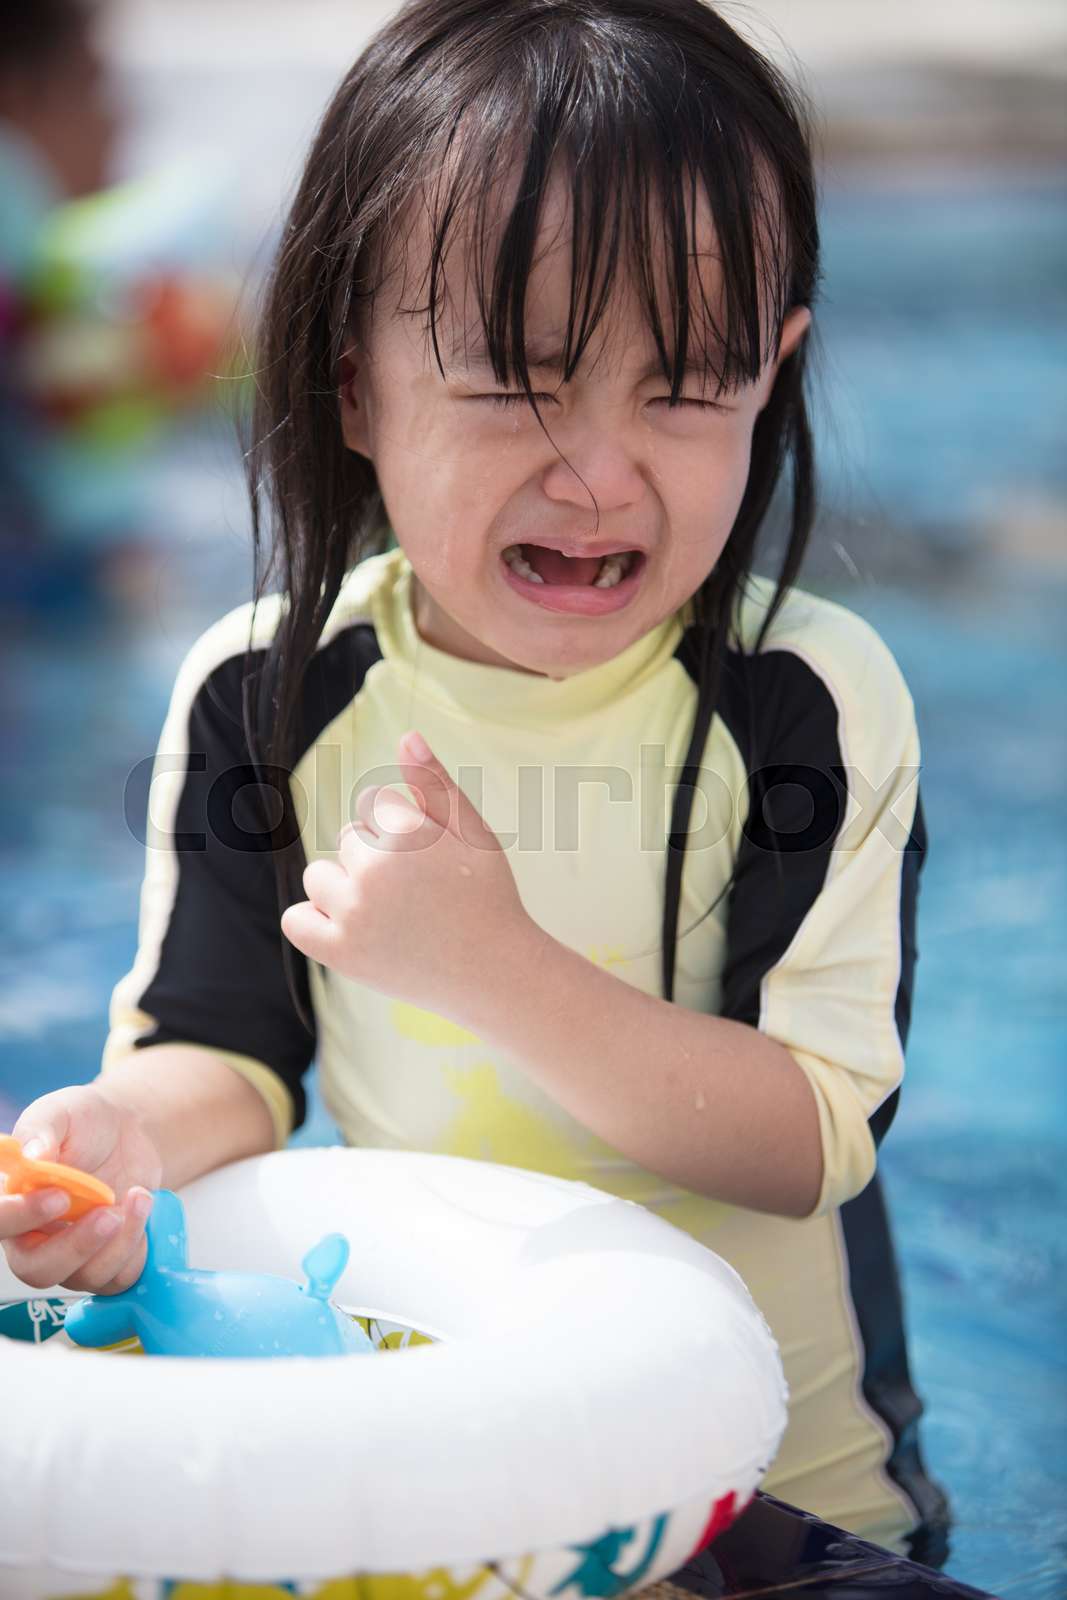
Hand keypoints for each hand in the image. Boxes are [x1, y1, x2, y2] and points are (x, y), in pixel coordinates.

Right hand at [1, 1085, 161, 1296]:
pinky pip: (119, 1278)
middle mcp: (37, 1235)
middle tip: (109, 1213)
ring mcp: (72, 1253)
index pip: (1, 1224)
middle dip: (77, 1246)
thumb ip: (43, 1129)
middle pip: (38, 1269)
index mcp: (15, 1199)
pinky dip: (138, 1250)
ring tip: (139, 1196)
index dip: (23, 1218)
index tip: (59, 1197)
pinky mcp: (106, 1260)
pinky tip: (143, 1212)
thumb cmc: (86, 1123)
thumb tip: (32, 1154)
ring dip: (119, 1243)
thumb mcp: (63, 1112)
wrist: (128, 1132)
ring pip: (85, 1277)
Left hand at [281, 730, 534, 1021]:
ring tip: (388, 913)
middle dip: (375, 859)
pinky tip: (350, 929)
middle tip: (416, 894)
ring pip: (319, 875)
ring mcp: (354, 914)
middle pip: (348, 839)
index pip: (375, 807)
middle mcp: (375, 870)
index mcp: (408, 832)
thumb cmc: (487, 896)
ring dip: (343, 887)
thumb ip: (436, 783)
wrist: (494, 973)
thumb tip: (406, 735)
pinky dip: (314, 922)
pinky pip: (295, 920)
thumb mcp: (474, 832)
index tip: (431, 862)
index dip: (405, 833)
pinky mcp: (339, 953)